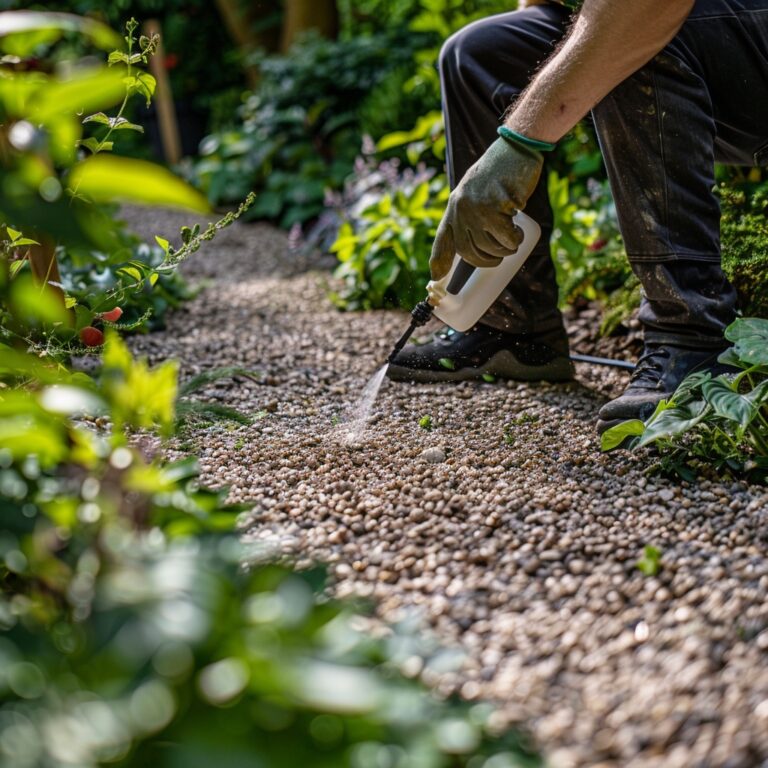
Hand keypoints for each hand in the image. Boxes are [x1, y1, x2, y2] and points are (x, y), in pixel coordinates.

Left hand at [430, 137, 542, 280]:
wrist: (515, 149)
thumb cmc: (500, 173)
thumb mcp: (477, 192)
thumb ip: (470, 213)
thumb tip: (478, 247)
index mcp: (454, 206)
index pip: (443, 238)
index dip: (439, 259)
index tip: (436, 277)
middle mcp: (460, 208)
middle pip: (469, 252)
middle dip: (487, 260)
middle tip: (501, 256)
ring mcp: (476, 207)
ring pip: (488, 247)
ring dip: (504, 250)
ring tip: (513, 239)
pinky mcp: (495, 206)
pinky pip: (505, 237)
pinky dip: (514, 240)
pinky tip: (518, 231)